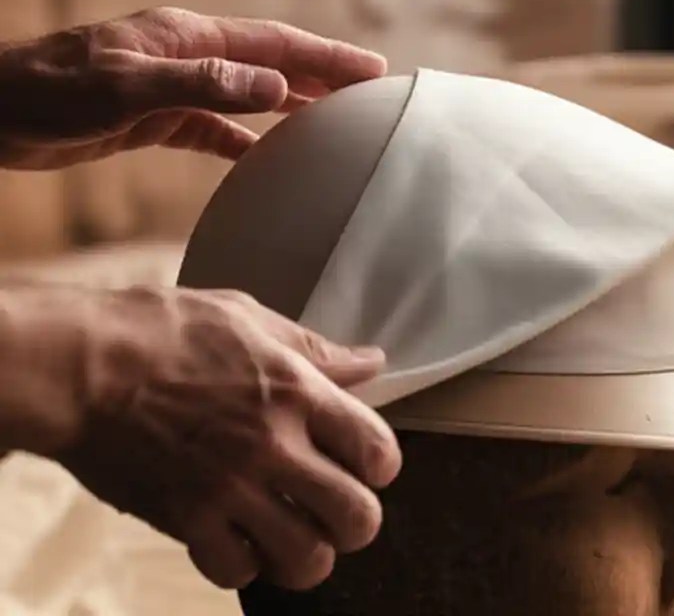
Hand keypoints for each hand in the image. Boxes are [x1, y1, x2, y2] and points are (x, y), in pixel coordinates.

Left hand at [0, 6, 386, 168]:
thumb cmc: (49, 93)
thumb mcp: (128, 88)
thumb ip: (204, 85)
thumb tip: (277, 86)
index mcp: (187, 38)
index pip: (274, 43)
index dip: (326, 56)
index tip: (374, 70)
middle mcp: (187, 56)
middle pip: (270, 62)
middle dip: (323, 75)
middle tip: (373, 93)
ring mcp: (171, 85)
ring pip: (249, 93)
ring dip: (293, 104)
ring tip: (336, 120)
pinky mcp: (152, 118)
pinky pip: (214, 128)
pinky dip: (246, 141)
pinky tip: (266, 159)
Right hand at [0, 283, 402, 590]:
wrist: (76, 365)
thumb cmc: (159, 329)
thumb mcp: (247, 318)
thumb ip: (315, 350)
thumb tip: (371, 362)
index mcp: (296, 392)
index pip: (378, 450)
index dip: (381, 466)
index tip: (365, 464)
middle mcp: (272, 445)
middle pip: (357, 515)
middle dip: (357, 523)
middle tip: (338, 513)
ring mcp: (229, 488)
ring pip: (304, 557)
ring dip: (306, 554)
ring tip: (294, 537)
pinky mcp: (183, 517)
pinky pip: (235, 571)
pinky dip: (243, 565)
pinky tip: (238, 541)